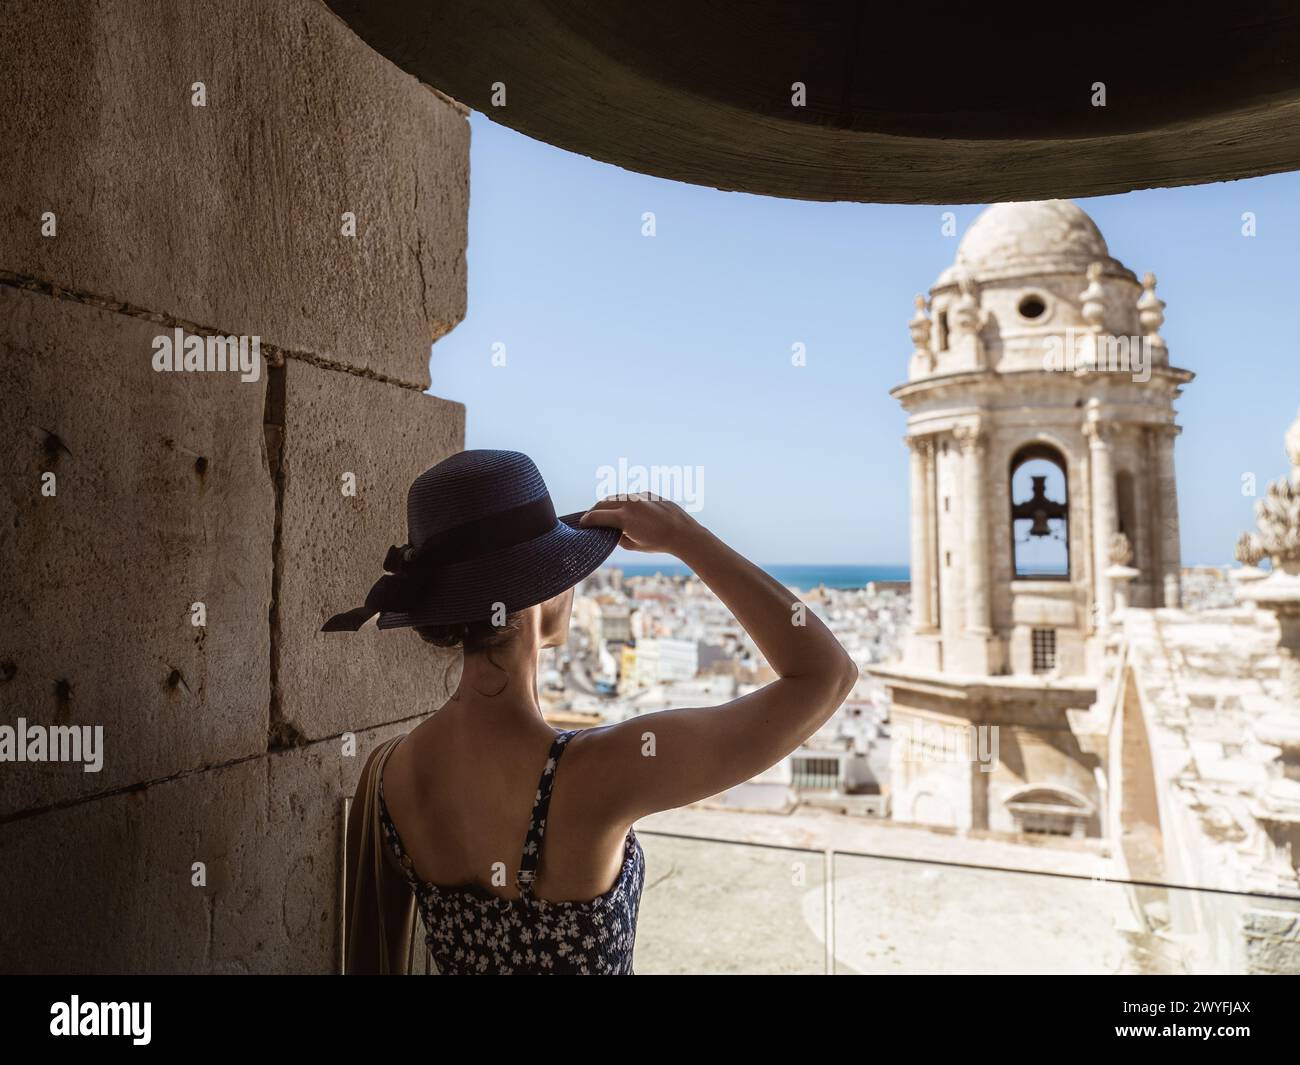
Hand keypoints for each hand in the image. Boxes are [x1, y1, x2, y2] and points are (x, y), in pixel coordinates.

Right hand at [578, 494, 705, 555]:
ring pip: (616, 497)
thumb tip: (609, 531)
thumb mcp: (633, 545)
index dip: (586, 520)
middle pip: (602, 503)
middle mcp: (629, 503)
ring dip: (607, 504)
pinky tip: (625, 511)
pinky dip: (623, 503)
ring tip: (605, 513)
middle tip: (590, 518)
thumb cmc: (658, 543)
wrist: (682, 533)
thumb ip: (617, 537)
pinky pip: (630, 497)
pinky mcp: (647, 493)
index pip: (596, 516)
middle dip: (594, 510)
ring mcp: (638, 496)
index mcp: (623, 517)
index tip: (581, 524)